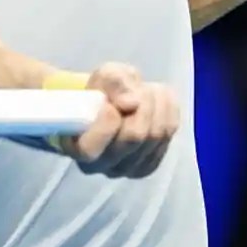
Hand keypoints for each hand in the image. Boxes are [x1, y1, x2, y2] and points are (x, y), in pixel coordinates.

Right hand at [58, 63, 179, 178]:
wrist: (116, 104)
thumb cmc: (102, 92)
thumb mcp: (103, 77)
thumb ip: (113, 84)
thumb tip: (131, 103)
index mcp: (76, 148)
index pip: (91, 149)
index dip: (106, 122)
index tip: (110, 102)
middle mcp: (101, 166)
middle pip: (134, 137)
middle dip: (141, 104)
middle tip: (138, 88)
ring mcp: (127, 169)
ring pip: (156, 134)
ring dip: (156, 104)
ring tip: (147, 91)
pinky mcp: (149, 165)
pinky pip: (169, 134)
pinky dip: (168, 111)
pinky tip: (157, 102)